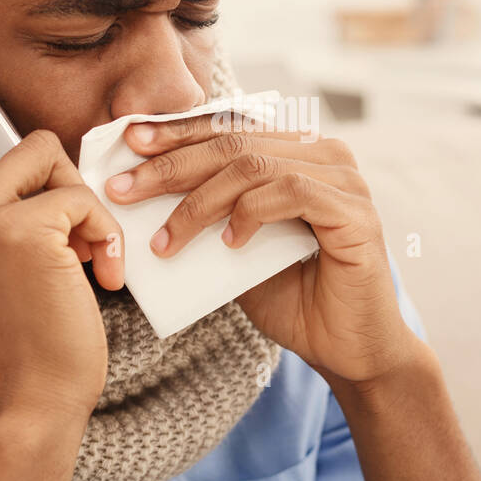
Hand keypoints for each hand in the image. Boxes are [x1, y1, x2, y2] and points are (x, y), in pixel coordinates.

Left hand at [104, 116, 414, 385]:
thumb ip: (210, 216)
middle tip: (124, 188)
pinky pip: (290, 192)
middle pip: (234, 143)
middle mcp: (326, 155)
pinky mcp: (355, 213)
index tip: (130, 141)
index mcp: (299, 153)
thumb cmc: (296, 300)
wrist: (348, 351)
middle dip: (171, 164)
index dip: (178, 131)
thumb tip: (145, 193)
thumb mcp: (238, 250)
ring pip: (254, 166)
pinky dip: (250, 214)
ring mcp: (345, 180)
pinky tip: (228, 243)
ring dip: (199, 201)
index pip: (231, 129)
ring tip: (165, 240)